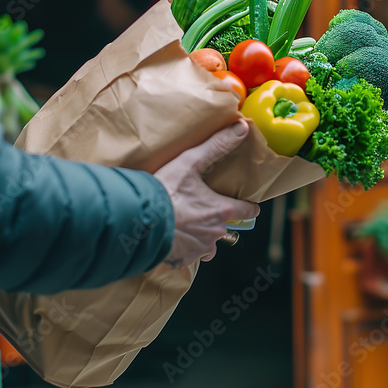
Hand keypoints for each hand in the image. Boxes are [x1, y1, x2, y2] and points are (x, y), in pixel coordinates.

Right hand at [153, 121, 259, 266]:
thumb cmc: (165, 192)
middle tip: (203, 210)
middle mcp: (215, 233)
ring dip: (202, 237)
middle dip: (217, 220)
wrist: (138, 220)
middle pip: (226, 228)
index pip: (248, 211)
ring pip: (209, 246)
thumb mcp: (189, 162)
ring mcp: (200, 249)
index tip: (248, 205)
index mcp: (221, 210)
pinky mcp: (183, 259)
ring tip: (187, 225)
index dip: (248, 207)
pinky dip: (184, 249)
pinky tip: (173, 238)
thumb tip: (242, 127)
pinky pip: (189, 256)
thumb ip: (217, 145)